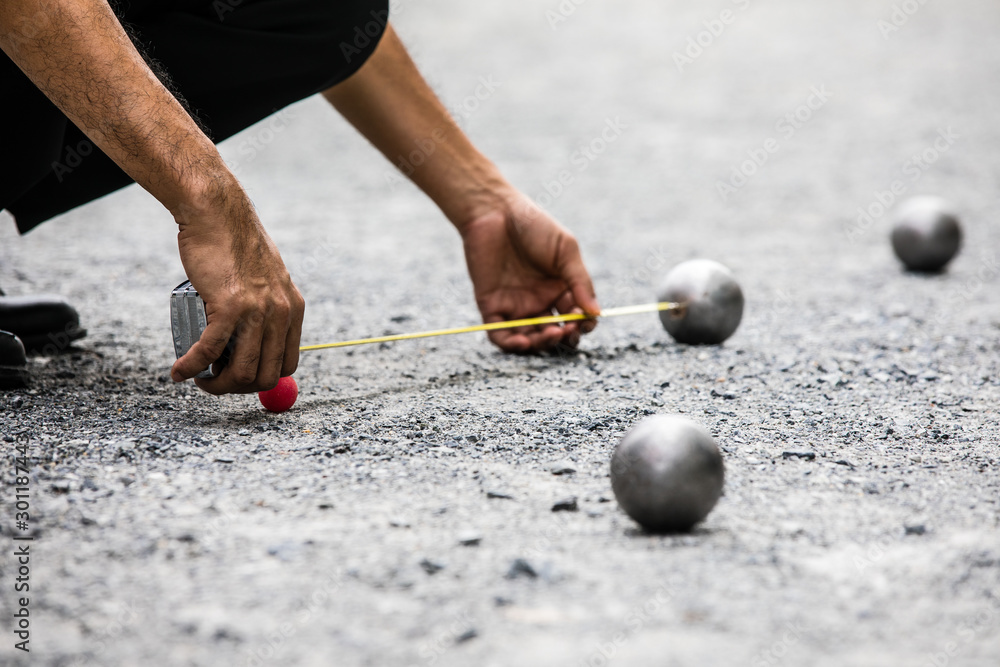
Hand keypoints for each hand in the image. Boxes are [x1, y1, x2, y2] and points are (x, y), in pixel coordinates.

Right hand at [169, 179, 304, 393]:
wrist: (217, 214)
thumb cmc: (233, 244)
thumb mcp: (267, 277)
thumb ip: (269, 304)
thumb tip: (258, 339)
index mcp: (292, 310)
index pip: (286, 365)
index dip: (260, 379)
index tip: (236, 376)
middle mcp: (281, 313)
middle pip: (264, 375)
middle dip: (236, 388)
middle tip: (213, 381)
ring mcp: (257, 311)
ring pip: (241, 371)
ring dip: (216, 385)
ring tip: (197, 379)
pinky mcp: (229, 306)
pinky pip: (210, 351)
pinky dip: (192, 367)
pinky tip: (179, 372)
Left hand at [460, 190, 599, 352]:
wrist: (495, 210)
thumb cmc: (533, 225)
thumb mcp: (565, 250)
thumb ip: (580, 281)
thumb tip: (596, 313)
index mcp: (560, 288)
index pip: (575, 317)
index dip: (582, 325)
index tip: (585, 323)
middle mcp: (538, 301)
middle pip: (554, 333)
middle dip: (564, 338)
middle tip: (567, 330)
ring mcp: (515, 305)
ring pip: (529, 339)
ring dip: (541, 344)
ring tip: (550, 333)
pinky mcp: (491, 305)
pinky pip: (500, 334)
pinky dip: (511, 345)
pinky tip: (523, 342)